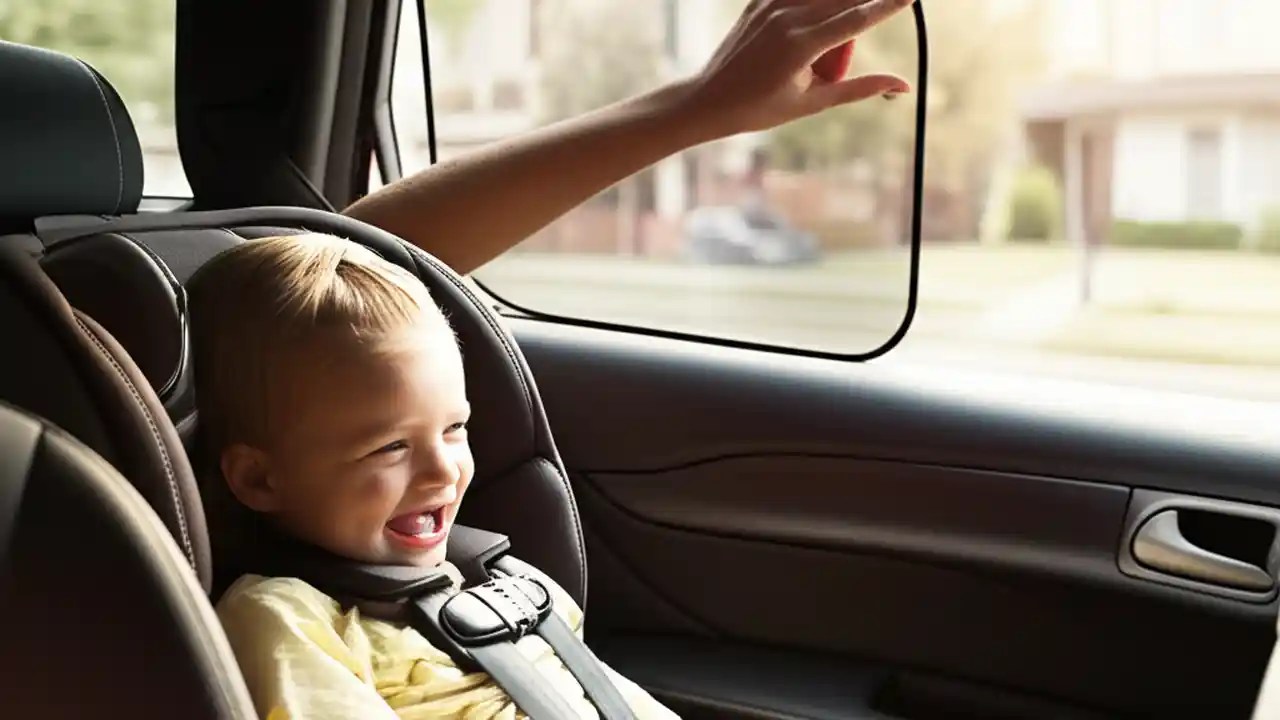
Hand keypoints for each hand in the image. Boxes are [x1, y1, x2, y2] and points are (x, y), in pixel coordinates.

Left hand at [681, 0, 914, 139]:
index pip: (857, 18)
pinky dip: (818, 0)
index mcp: (800, 45)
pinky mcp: (760, 0)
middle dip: (869, 1)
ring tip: (832, 46)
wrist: (708, 99)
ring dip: (843, 2)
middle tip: (891, 5)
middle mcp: (786, 17)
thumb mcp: (813, 103)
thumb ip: (859, 88)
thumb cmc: (759, 109)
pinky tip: (829, 8)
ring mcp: (770, 4)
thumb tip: (903, 85)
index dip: (889, 5)